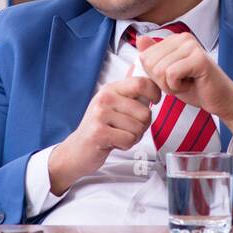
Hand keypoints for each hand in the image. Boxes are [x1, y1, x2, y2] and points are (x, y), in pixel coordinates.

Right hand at [48, 75, 159, 194]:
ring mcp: (100, 114)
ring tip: (118, 135)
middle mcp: (105, 98)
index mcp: (111, 89)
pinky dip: (126, 145)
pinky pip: (129, 139)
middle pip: (145, 111)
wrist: (77, 149)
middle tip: (127, 129)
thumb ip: (132, 96)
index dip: (154, 93)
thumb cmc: (101, 128)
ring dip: (133, 137)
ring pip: (138, 128)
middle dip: (142, 125)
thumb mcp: (114, 106)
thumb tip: (154, 87)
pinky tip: (113, 143)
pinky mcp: (99, 132)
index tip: (154, 101)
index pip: (141, 82)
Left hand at [135, 33, 232, 146]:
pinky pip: (171, 74)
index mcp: (175, 39)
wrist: (221, 100)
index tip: (173, 78)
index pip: (145, 57)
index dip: (154, 76)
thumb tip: (139, 38)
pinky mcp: (199, 59)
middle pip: (150, 63)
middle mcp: (183, 37)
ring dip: (170, 85)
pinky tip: (191, 85)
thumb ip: (154, 57)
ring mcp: (192, 46)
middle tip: (180, 83)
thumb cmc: (195, 88)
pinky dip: (177, 87)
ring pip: (159, 70)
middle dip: (161, 81)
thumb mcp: (167, 73)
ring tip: (186, 83)